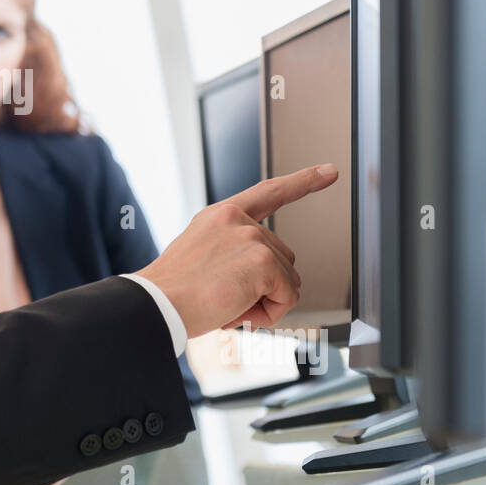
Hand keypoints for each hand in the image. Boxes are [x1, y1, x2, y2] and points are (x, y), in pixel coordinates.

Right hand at [136, 164, 338, 337]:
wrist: (157, 303)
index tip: (328, 171)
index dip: (302, 181)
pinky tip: (239, 310)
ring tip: (227, 304)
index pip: (269, 193)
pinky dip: (269, 313)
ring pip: (288, 279)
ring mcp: (251, 237)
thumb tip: (268, 282)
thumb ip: (234, 255)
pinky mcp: (262, 261)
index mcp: (220, 216)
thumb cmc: (173, 292)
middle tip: (228, 298)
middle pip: (283, 257)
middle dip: (265, 285)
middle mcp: (236, 220)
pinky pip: (288, 296)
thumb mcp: (202, 258)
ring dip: (265, 301)